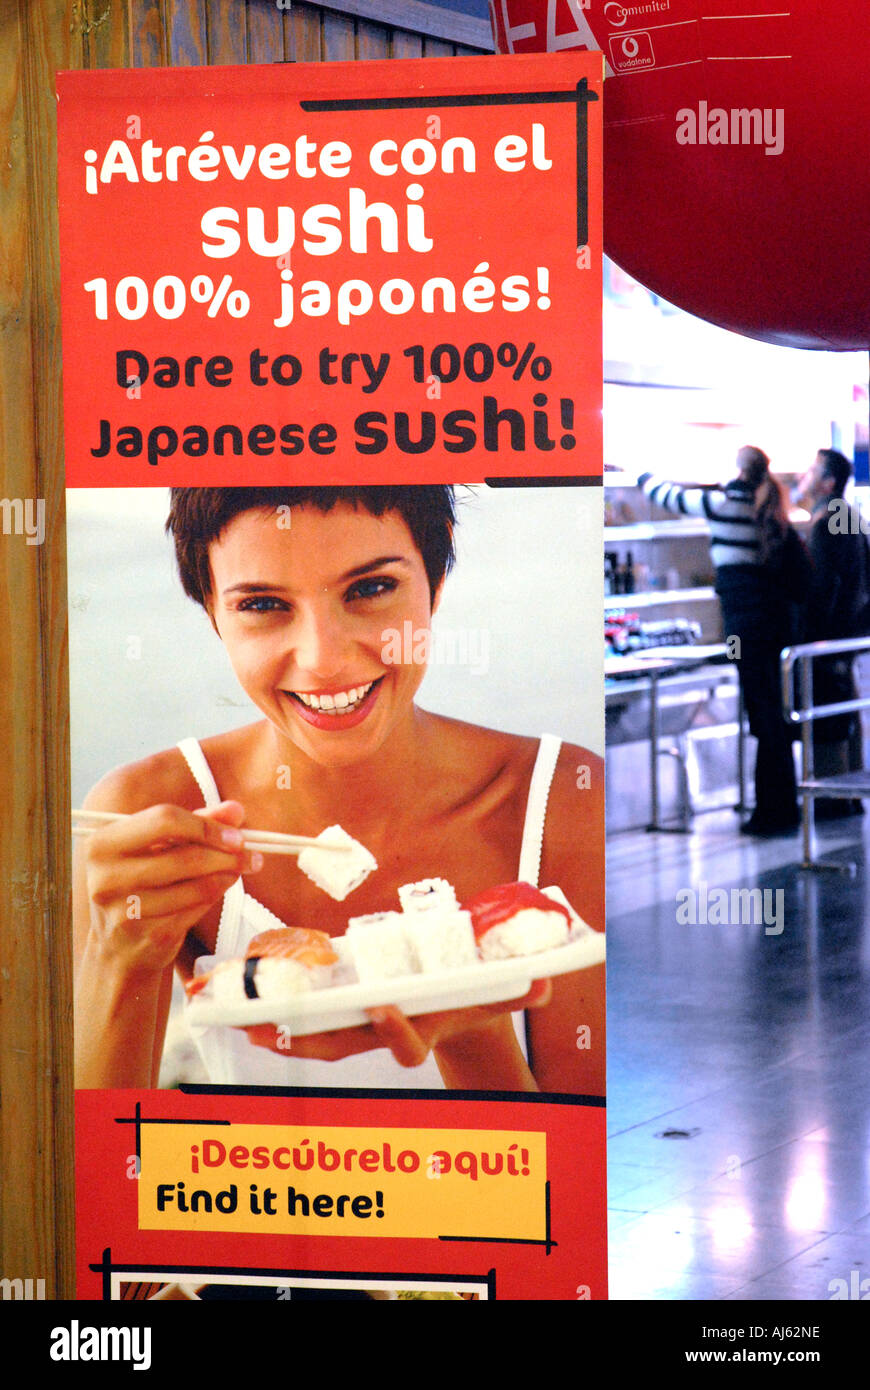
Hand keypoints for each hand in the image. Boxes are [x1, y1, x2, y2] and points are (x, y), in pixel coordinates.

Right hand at [82, 799, 260, 975]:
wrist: (118, 946)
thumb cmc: (139, 884)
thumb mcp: (157, 847)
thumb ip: (196, 823)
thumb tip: (235, 811)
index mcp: (102, 845)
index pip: (164, 820)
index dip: (206, 826)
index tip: (234, 834)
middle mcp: (107, 878)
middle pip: (186, 856)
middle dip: (227, 855)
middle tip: (250, 855)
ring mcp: (127, 911)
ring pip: (198, 887)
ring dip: (227, 876)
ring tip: (238, 870)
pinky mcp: (149, 937)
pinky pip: (198, 910)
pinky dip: (215, 897)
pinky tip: (219, 889)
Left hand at [243, 978, 551, 1067]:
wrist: (457, 1011)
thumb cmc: (471, 996)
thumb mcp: (497, 992)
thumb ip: (517, 989)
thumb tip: (544, 982)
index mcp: (420, 1029)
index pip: (404, 1045)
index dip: (392, 1029)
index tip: (380, 1005)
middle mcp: (383, 1034)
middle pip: (340, 1048)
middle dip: (306, 1040)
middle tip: (275, 1027)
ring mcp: (360, 1027)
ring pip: (315, 1038)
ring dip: (279, 1029)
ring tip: (243, 1016)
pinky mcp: (346, 1010)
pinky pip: (308, 1017)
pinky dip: (280, 1011)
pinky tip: (249, 1001)